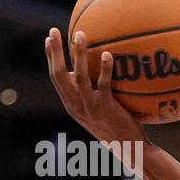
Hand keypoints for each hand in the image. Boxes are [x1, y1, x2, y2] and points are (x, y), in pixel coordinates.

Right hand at [45, 28, 147, 148]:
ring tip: (80, 35)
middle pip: (58, 75)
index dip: (51, 57)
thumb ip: (91, 92)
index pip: (55, 77)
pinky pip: (104, 85)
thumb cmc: (117, 126)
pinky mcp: (106, 108)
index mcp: (71, 104)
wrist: (130, 148)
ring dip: (78, 54)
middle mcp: (76, 105)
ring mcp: (90, 107)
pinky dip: (104, 69)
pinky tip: (107, 54)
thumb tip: (94, 68)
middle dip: (55, 52)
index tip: (49, 38)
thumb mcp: (98, 109)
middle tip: (54, 30)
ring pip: (79, 76)